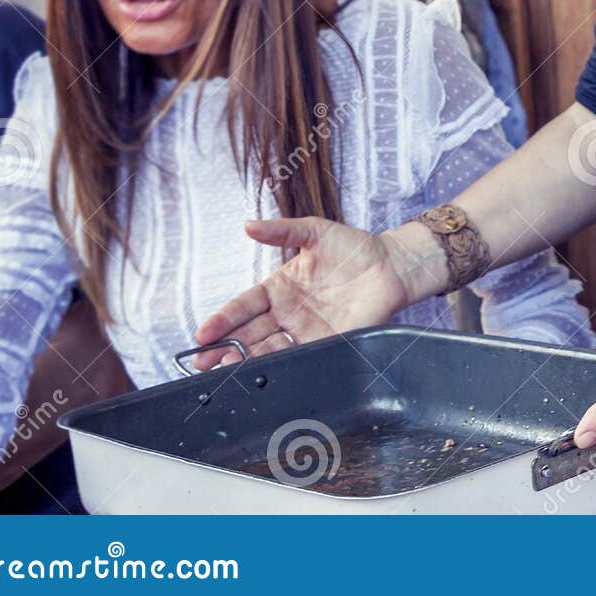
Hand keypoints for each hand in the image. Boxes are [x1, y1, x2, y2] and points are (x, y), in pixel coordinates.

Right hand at [191, 217, 411, 368]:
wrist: (391, 265)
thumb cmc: (353, 247)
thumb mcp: (314, 232)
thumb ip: (282, 231)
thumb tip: (248, 225)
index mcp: (279, 289)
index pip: (243, 306)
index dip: (223, 320)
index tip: (203, 333)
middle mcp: (288, 314)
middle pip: (249, 334)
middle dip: (225, 349)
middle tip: (205, 362)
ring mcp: (306, 331)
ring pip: (269, 349)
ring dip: (247, 360)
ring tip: (228, 368)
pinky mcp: (328, 343)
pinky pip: (300, 356)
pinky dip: (281, 364)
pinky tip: (264, 371)